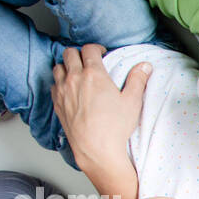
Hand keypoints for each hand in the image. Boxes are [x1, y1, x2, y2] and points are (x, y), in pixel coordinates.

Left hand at [51, 44, 148, 177]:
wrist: (96, 150)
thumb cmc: (114, 128)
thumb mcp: (132, 102)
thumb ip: (138, 80)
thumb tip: (144, 66)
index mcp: (93, 74)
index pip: (89, 49)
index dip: (96, 49)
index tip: (101, 54)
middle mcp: (74, 79)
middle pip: (69, 53)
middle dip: (79, 54)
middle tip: (88, 61)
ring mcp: (63, 91)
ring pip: (58, 67)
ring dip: (66, 66)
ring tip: (76, 73)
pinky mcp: (57, 104)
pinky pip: (53, 84)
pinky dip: (59, 82)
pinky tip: (69, 89)